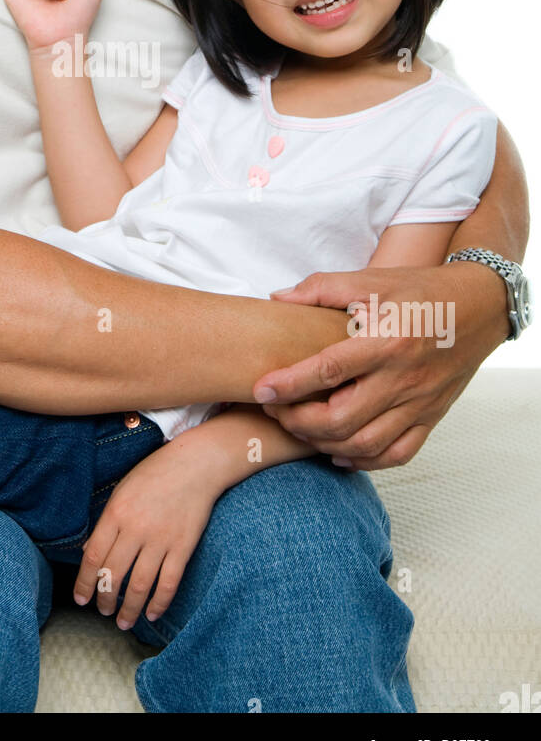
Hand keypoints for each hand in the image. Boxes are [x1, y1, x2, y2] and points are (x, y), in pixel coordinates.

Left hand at [72, 440, 218, 629]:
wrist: (195, 464)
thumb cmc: (155, 474)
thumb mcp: (122, 491)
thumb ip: (106, 522)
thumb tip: (88, 551)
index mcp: (115, 513)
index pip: (93, 557)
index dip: (84, 583)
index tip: (81, 599)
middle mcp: (135, 528)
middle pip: (112, 575)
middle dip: (104, 600)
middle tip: (103, 612)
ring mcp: (160, 539)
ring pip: (139, 585)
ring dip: (128, 609)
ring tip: (123, 622)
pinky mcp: (183, 546)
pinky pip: (168, 583)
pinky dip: (159, 603)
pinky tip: (152, 614)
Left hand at [251, 262, 509, 469]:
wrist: (480, 306)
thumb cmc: (420, 290)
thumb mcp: (371, 280)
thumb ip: (321, 288)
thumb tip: (277, 299)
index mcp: (387, 340)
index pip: (329, 370)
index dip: (290, 384)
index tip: (260, 390)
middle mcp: (404, 378)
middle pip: (342, 419)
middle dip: (298, 422)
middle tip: (275, 410)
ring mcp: (420, 403)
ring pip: (365, 444)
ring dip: (323, 443)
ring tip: (299, 427)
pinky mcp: (431, 418)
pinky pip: (396, 454)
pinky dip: (364, 460)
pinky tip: (339, 450)